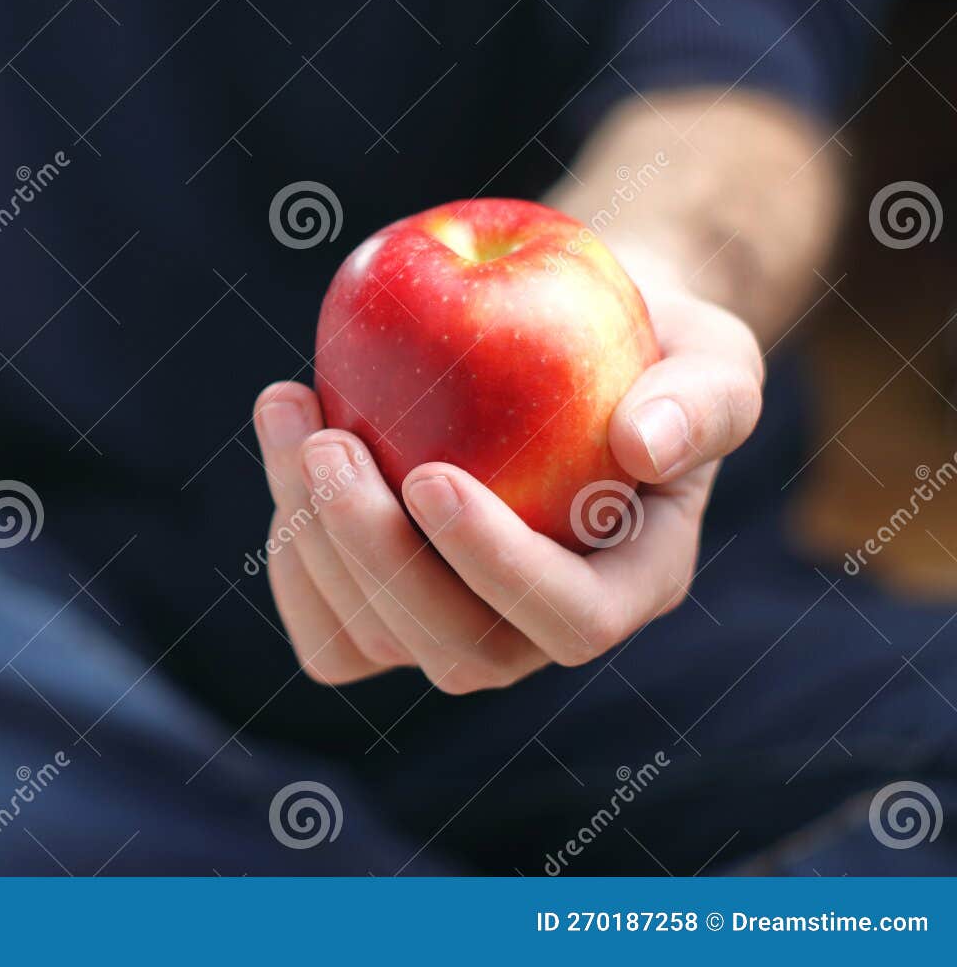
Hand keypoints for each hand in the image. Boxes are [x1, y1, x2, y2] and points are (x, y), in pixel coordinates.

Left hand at [252, 276, 761, 690]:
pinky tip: (284, 434)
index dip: (496, 565)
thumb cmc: (645, 346)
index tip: (431, 475)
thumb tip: (642, 446)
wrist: (562, 345)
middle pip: (456, 649)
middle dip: (377, 553)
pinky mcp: (384, 612)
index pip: (571, 618)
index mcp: (630, 584)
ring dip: (311, 536)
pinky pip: (323, 624)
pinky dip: (288, 545)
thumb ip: (702, 399)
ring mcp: (454, 628)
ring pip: (370, 639)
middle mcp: (538, 629)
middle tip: (329, 441)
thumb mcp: (709, 352)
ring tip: (290, 407)